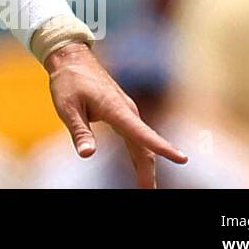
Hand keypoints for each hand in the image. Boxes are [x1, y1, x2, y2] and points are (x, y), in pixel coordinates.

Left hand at [45, 42, 188, 187]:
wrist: (71, 57)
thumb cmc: (68, 80)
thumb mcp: (67, 107)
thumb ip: (80, 131)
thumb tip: (87, 154)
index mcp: (115, 109)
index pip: (142, 133)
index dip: (162, 147)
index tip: (181, 159)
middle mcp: (127, 110)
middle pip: (144, 144)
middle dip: (149, 170)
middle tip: (150, 191)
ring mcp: (126, 111)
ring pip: (141, 142)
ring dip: (146, 164)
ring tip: (147, 186)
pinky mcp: (122, 112)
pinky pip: (136, 136)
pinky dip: (141, 153)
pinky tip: (140, 166)